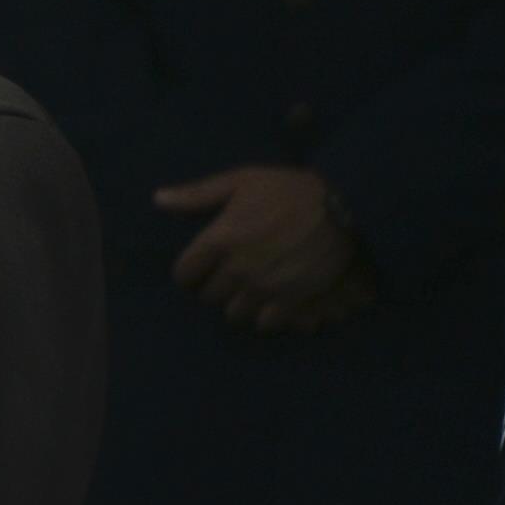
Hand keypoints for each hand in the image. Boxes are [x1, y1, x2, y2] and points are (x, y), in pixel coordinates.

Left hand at [158, 166, 364, 329]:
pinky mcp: (293, 302)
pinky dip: (268, 316)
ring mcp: (265, 288)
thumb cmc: (291, 189)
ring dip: (239, 305)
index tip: (199, 269)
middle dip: (214, 288)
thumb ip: (198, 195)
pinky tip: (274, 303)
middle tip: (227, 278)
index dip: (190, 272)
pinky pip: (267, 323)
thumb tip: (157, 199)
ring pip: (235, 314)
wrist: (347, 205)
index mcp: (218, 240)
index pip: (185, 274)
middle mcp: (236, 269)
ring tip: (250, 292)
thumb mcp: (242, 181)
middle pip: (209, 297)